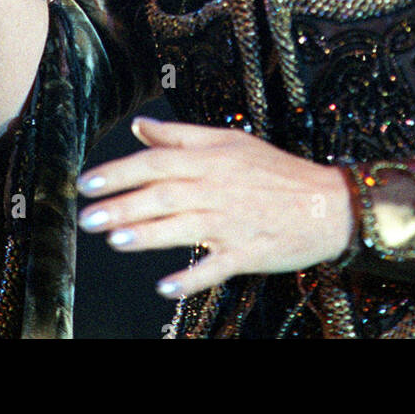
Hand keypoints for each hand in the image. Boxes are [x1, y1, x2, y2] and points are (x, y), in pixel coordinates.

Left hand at [77, 118, 355, 298]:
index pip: (157, 160)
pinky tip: (166, 286)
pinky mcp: (246, 252)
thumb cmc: (276, 171)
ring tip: (115, 239)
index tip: (87, 182)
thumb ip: (181, 136)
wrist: (328, 202)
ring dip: (147, 233)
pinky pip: (215, 267)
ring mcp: (232, 221)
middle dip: (123, 204)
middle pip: (163, 193)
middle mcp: (218, 187)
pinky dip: (191, 277)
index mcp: (212, 158)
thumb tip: (140, 127)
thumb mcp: (230, 141)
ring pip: (183, 225)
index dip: (120, 170)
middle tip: (88, 217)